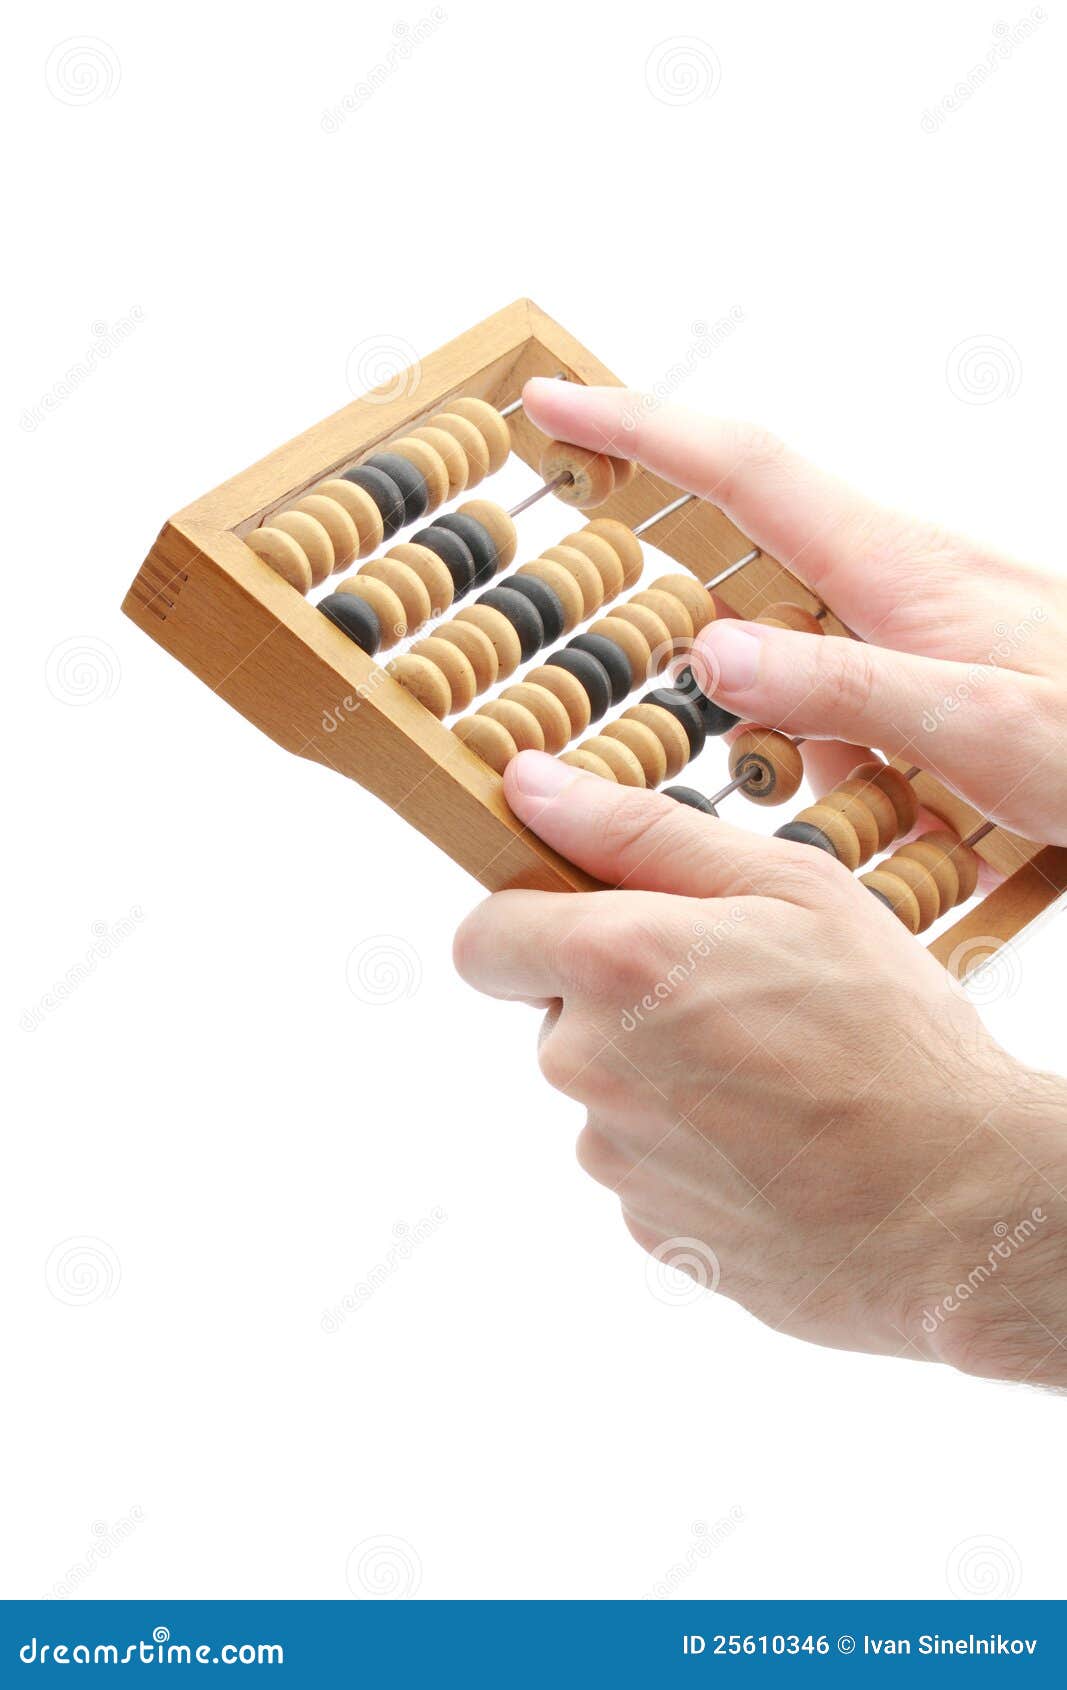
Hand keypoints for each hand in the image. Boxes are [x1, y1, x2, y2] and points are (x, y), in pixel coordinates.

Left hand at [454, 759, 1066, 1384]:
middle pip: (556, 1016)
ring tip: (776, 1077)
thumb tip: (525, 785)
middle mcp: (588, 1067)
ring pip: (607, 1093)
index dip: (533, 920)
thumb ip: (637, 831)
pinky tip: (775, 1142)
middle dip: (623, 999)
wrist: (961, 1204)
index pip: (484, 937)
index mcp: (614, 964)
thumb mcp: (788, 886)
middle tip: (741, 997)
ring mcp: (616, 1160)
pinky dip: (694, 1150)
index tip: (600, 921)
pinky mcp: (650, 1229)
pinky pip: (646, 1164)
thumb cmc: (890, 1029)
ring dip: (664, 1077)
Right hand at [522, 379, 1066, 844]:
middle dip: (680, 570)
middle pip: (749, 548)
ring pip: (793, 655)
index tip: (550, 401)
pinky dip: (842, 763)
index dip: (638, 431)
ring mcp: (912, 631)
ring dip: (784, 726)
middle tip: (619, 614)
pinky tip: (901, 822)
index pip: (743, 470)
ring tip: (862, 802)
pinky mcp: (930, 680)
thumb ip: (843, 687)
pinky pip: (847, 709)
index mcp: (894, 567)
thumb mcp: (977, 725)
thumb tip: (708, 651)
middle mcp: (895, 582)